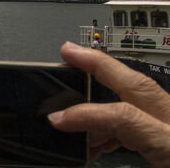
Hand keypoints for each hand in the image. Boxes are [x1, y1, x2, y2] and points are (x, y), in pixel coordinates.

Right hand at [49, 41, 169, 165]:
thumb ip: (119, 164)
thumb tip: (85, 155)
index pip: (127, 117)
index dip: (86, 115)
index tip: (58, 121)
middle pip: (143, 87)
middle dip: (102, 65)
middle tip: (70, 52)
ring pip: (146, 101)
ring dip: (108, 102)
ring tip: (77, 118)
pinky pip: (152, 119)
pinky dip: (123, 123)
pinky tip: (102, 140)